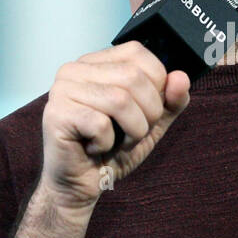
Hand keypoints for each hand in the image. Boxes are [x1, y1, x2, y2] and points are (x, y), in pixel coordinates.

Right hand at [40, 41, 190, 212]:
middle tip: (132, 134)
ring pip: (120, 100)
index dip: (156, 84)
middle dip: (147, 113)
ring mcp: (62, 90)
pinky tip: (94, 147)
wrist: (80, 184)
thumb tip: (181, 78)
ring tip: (117, 141)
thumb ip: (170, 100)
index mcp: (96, 63)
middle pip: (132, 77)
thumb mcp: (151, 123)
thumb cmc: (111, 150)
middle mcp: (74, 69)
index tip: (146, 111)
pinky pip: (100, 124)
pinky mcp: (56, 114)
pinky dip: (107, 143)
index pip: (137, 53)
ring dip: (131, 131)